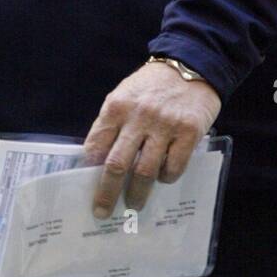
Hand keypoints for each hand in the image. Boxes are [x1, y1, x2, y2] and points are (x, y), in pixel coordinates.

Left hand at [82, 61, 221, 218]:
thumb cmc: (153, 85)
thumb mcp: (125, 94)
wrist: (191, 64)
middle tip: (102, 211)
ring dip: (137, 194)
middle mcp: (139, 116)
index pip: (96, 145)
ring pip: (145, 172)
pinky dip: (166, 178)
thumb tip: (98, 159)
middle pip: (117, 165)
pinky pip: (173, 167)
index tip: (85, 187)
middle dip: (107, 193)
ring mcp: (165, 125)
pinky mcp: (188, 132)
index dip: (89, 170)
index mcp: (117, 106)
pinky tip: (163, 178)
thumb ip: (113, 123)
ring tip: (134, 203)